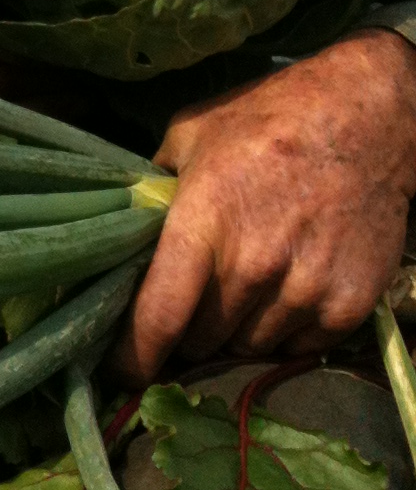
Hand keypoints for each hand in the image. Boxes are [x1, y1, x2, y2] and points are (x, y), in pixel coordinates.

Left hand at [113, 30, 415, 383]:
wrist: (370, 118)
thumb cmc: (271, 117)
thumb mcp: (193, 134)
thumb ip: (156, 185)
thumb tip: (128, 226)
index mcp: (205, 220)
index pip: (160, 314)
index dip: (134, 355)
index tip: (120, 372)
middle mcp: (254, 264)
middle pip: (201, 339)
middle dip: (186, 333)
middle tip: (188, 308)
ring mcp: (305, 289)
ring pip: (248, 347)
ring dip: (234, 332)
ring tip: (239, 291)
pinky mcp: (348, 304)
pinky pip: (296, 346)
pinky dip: (282, 331)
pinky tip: (282, 291)